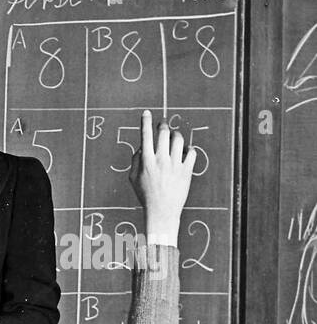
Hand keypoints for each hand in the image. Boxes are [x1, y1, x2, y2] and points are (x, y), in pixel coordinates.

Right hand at [128, 110, 194, 241]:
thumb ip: (135, 160)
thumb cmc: (145, 194)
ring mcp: (175, 165)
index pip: (145, 136)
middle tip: (163, 126)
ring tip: (174, 138)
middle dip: (163, 126)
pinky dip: (189, 149)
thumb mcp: (132, 179)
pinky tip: (185, 152)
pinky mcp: (187, 170)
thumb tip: (142, 146)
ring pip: (179, 139)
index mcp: (146, 161)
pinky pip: (192, 151)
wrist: (162, 211)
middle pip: (163, 133)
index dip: (145, 122)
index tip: (146, 113)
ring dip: (176, 135)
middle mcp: (161, 160)